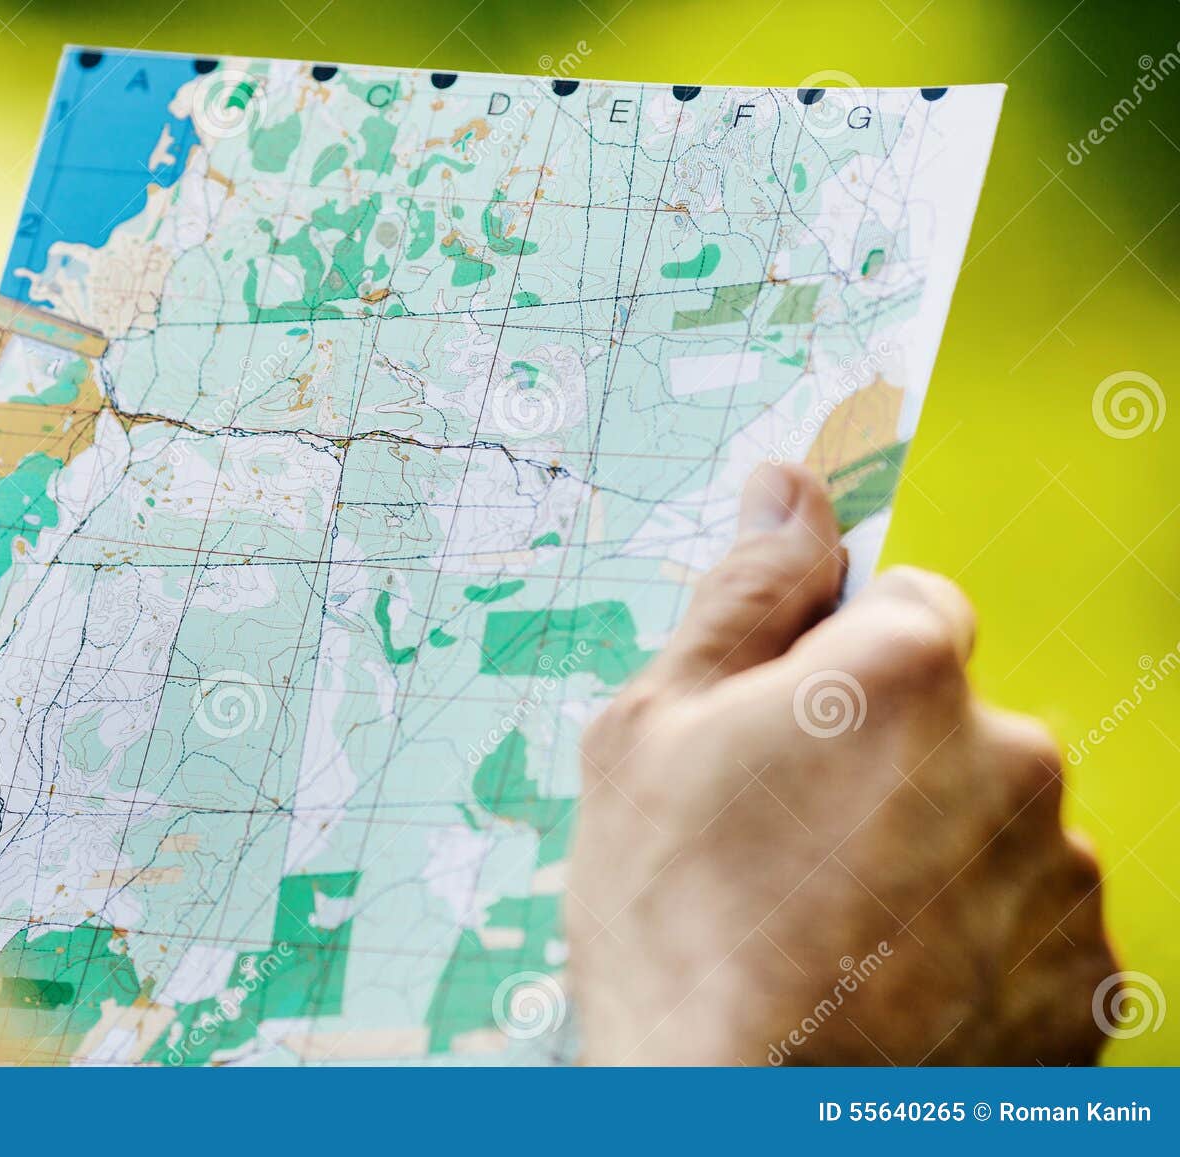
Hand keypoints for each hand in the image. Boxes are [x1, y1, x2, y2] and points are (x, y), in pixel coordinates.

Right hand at [568, 463, 1115, 1064]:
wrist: (732, 1122)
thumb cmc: (669, 929)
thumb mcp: (649, 734)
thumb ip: (741, 595)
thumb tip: (787, 489)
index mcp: (905, 673)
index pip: (911, 608)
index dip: (836, 669)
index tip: (787, 739)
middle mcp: (1012, 758)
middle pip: (959, 719)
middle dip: (889, 761)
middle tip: (789, 847)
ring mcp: (1059, 881)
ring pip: (997, 822)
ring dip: (936, 853)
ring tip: (835, 931)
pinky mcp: (1087, 986)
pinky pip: (1032, 923)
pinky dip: (977, 942)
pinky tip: (890, 983)